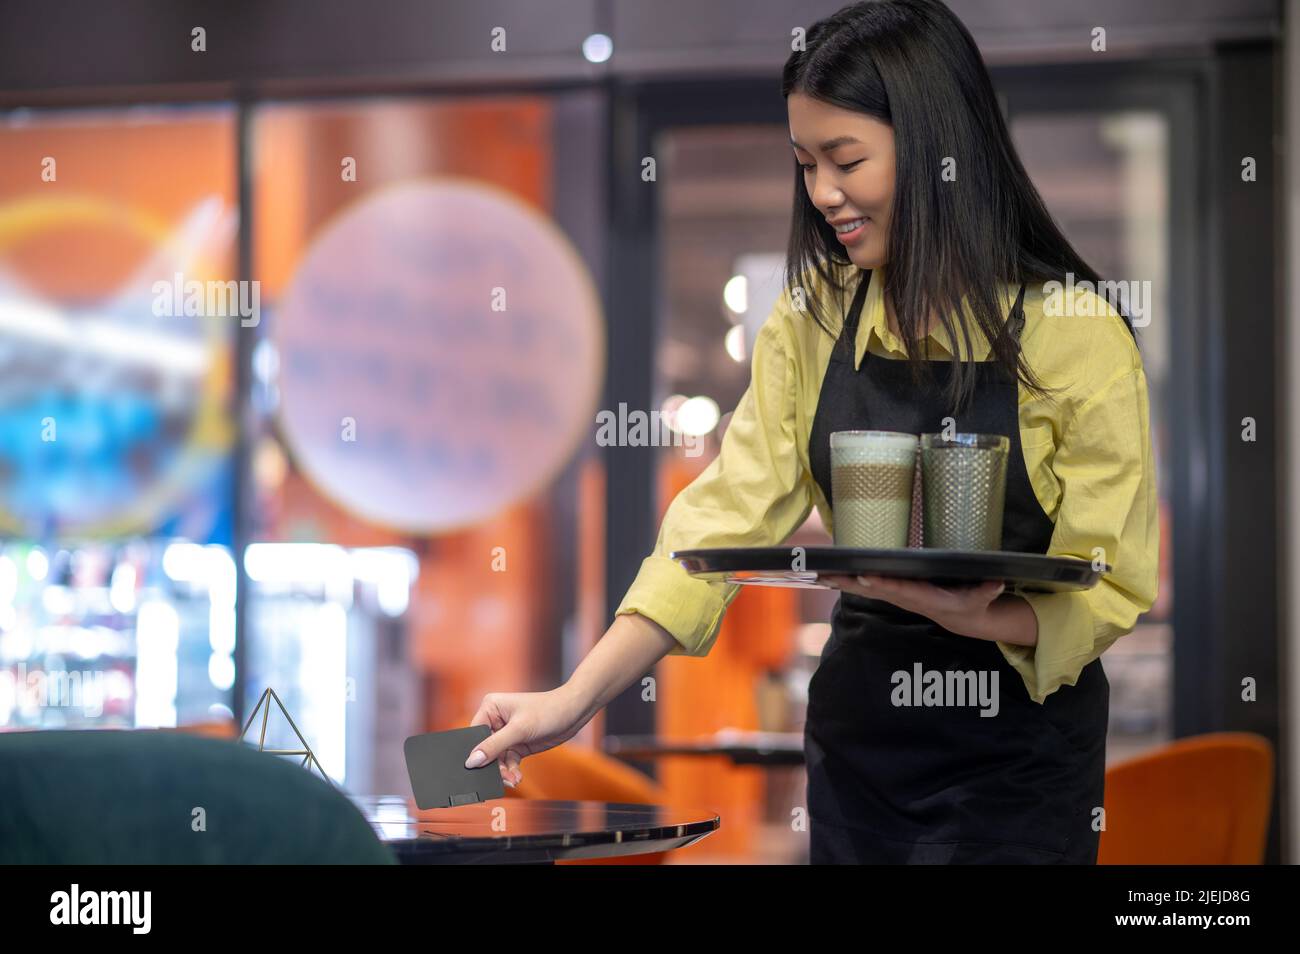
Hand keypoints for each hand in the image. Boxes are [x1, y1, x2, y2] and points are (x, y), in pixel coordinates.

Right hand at [464, 685, 593, 787]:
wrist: (574, 712)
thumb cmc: (548, 710)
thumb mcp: (519, 729)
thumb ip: (494, 746)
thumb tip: (472, 760)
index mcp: (491, 707)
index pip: (474, 734)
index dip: (474, 752)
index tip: (474, 771)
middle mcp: (496, 720)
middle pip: (485, 749)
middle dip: (492, 765)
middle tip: (498, 779)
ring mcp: (507, 733)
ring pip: (497, 759)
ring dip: (503, 771)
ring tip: (512, 780)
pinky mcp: (518, 744)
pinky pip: (508, 761)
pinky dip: (511, 770)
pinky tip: (517, 777)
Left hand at [819, 573, 1005, 638]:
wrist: (961, 617)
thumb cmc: (970, 603)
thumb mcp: (981, 599)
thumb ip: (988, 590)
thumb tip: (997, 581)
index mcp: (924, 598)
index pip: (900, 590)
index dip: (884, 584)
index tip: (866, 577)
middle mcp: (905, 597)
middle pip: (874, 589)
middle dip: (852, 582)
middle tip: (829, 573)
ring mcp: (896, 595)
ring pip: (865, 588)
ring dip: (843, 581)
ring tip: (819, 571)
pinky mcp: (892, 591)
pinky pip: (866, 584)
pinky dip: (848, 579)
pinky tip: (829, 573)